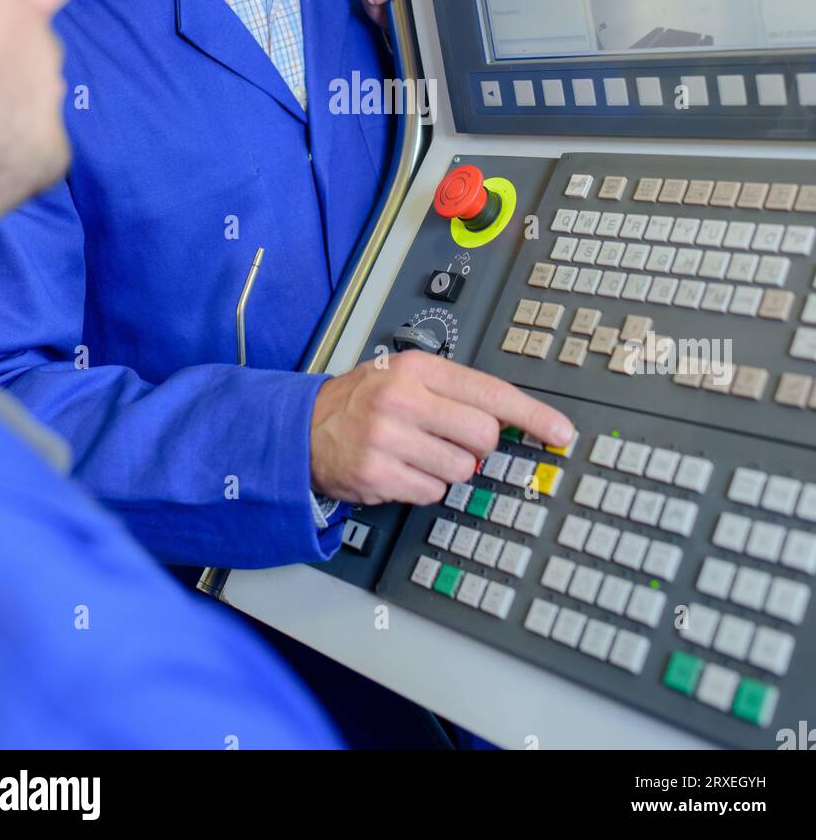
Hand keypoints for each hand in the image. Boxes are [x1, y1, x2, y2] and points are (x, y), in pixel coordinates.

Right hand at [310, 351, 574, 504]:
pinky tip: (400, 469)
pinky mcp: (379, 474)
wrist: (303, 428)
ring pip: (461, 469)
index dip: (533, 415)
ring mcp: (389, 438)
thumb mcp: (406, 377)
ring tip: (417, 452)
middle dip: (477, 446)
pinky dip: (423, 487)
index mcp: (418, 370)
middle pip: (483, 436)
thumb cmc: (363, 401)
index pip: (491, 392)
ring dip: (447, 469)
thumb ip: (455, 392)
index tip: (560, 432)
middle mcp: (404, 400)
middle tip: (450, 439)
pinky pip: (432, 493)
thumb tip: (507, 420)